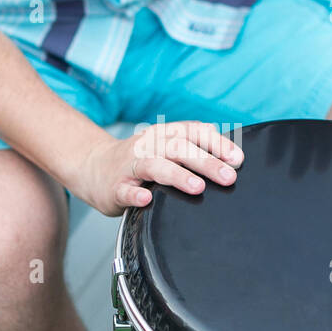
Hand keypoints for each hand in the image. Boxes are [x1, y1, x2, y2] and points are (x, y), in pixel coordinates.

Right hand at [74, 121, 243, 216]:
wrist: (93, 168)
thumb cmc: (141, 160)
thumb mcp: (167, 147)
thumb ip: (196, 148)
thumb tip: (234, 155)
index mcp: (164, 134)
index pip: (193, 131)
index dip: (217, 143)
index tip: (237, 159)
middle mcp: (149, 145)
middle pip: (179, 148)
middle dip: (206, 162)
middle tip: (228, 177)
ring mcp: (130, 165)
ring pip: (155, 166)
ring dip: (177, 175)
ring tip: (197, 187)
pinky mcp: (115, 187)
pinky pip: (125, 190)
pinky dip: (135, 194)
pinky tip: (146, 199)